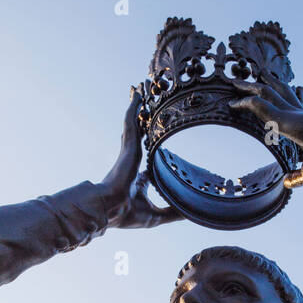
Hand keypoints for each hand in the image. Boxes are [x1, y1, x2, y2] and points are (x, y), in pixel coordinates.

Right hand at [97, 88, 181, 228]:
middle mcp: (132, 160)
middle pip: (139, 133)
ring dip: (138, 105)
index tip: (155, 135)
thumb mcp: (157, 215)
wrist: (111, 209)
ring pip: (134, 122)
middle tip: (146, 101)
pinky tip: (137, 93)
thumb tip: (191, 215)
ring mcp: (129, 151)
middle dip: (142, 117)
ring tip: (141, 87)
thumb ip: (173, 213)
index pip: (146, 156)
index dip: (150, 144)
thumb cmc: (127, 214)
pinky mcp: (128, 145)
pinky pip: (131, 121)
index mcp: (137, 175)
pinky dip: (134, 107)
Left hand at [229, 77, 302, 189]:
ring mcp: (290, 114)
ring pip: (265, 93)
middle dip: (259, 86)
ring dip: (248, 87)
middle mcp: (297, 115)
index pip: (286, 108)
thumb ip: (297, 177)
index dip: (274, 102)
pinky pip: (259, 105)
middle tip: (242, 82)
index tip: (262, 100)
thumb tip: (286, 182)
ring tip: (233, 82)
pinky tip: (233, 104)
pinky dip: (245, 103)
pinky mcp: (284, 117)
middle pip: (274, 93)